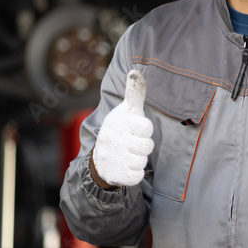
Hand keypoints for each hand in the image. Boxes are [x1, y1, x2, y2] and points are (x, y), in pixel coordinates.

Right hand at [91, 69, 154, 187]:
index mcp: (118, 122)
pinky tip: (126, 166)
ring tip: (129, 154)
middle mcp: (113, 139)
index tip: (135, 130)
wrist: (100, 158)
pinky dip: (135, 173)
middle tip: (133, 143)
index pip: (147, 127)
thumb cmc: (120, 130)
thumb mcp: (125, 111)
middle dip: (143, 145)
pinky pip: (137, 176)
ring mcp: (114, 158)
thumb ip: (134, 94)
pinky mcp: (116, 175)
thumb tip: (135, 71)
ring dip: (139, 159)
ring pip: (142, 161)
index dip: (144, 130)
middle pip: (147, 146)